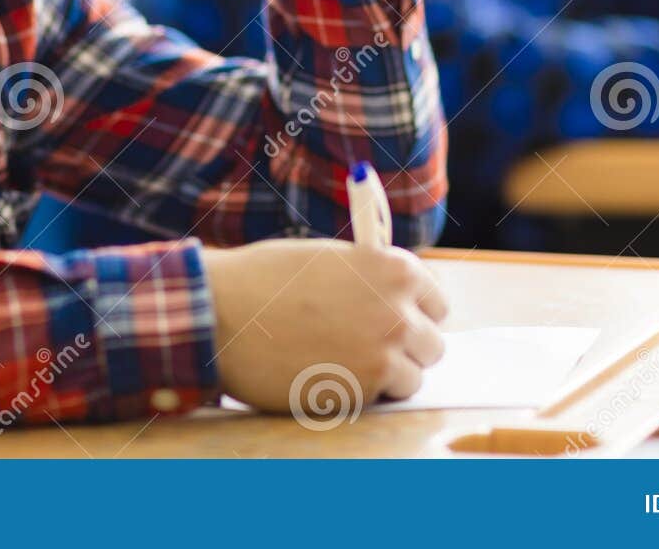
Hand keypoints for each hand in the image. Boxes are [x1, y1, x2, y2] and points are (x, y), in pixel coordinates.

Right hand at [200, 239, 446, 412]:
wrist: (222, 312)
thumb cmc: (265, 279)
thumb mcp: (330, 260)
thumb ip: (370, 278)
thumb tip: (396, 300)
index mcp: (394, 269)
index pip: (436, 302)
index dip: (414, 313)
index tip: (396, 320)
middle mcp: (399, 311)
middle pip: (432, 344)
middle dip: (405, 348)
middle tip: (368, 347)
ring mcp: (384, 353)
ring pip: (413, 377)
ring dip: (387, 376)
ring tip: (346, 364)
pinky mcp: (362, 389)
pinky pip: (382, 399)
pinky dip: (362, 394)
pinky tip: (330, 375)